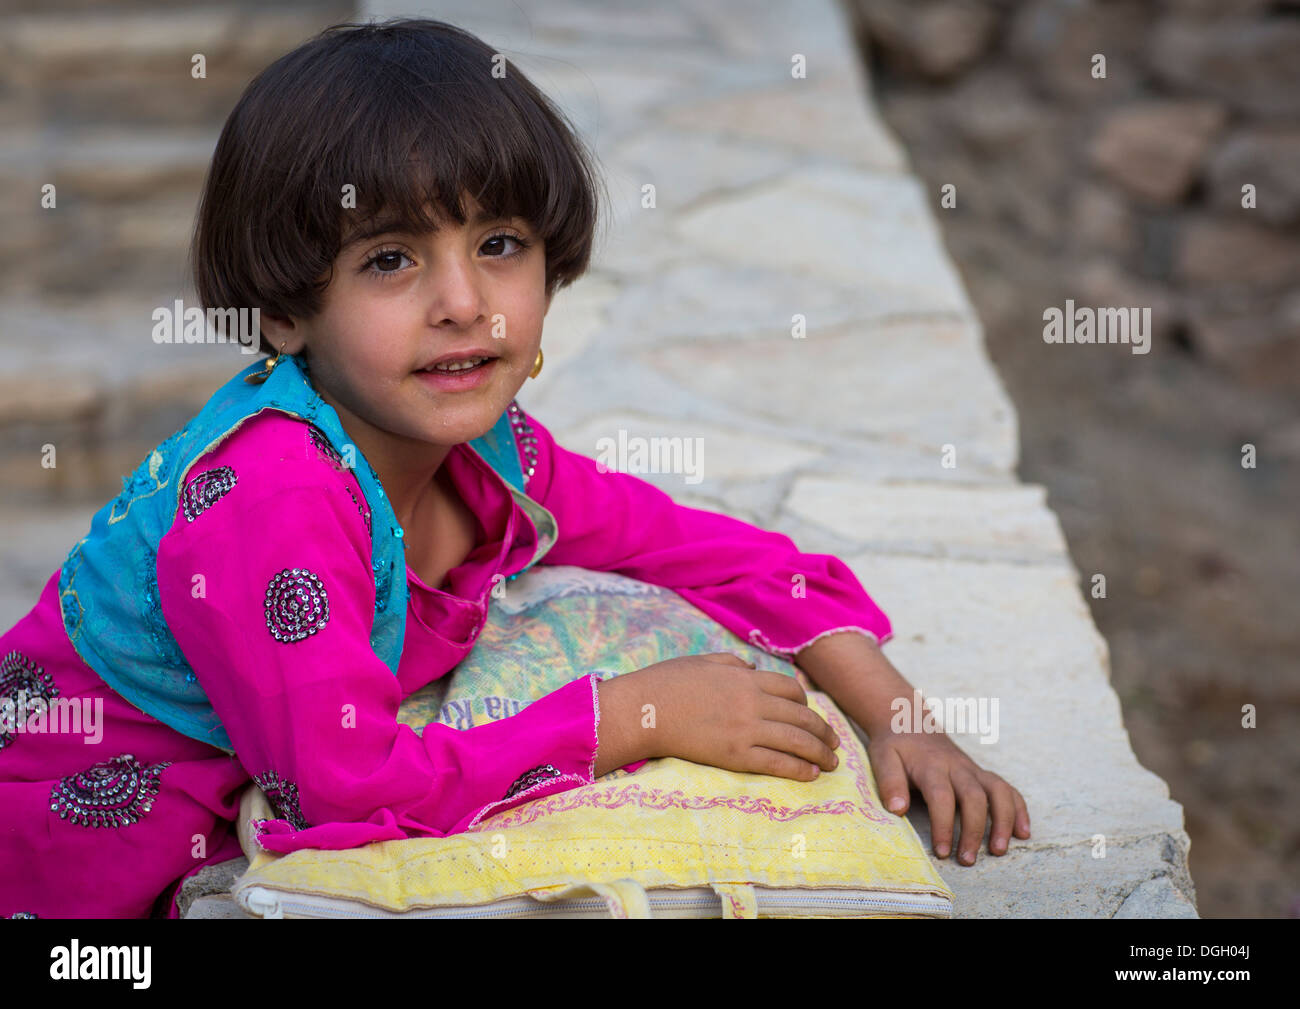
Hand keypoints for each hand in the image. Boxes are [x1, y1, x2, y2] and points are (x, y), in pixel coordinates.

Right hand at [630, 652, 840, 780]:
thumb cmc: (667, 683)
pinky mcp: (735, 755)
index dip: (806, 702)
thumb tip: (752, 668)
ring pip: (797, 741)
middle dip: (824, 732)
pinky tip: (812, 775)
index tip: (810, 713)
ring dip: (820, 753)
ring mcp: (746, 730)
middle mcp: (754, 702)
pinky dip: (800, 769)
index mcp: (746, 678)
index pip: (791, 689)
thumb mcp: (704, 661)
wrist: (645, 710)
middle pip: (802, 716)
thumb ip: (733, 663)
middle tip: (835, 743)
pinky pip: (778, 763)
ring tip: (833, 763)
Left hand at [866, 729, 1030, 864]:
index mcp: (931, 766)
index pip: (942, 797)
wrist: (911, 722)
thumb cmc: (895, 746)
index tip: (942, 851)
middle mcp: (957, 767)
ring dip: (1004, 821)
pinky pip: (1006, 789)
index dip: (944, 826)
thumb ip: (889, 782)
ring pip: (998, 792)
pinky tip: (1023, 832)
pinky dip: (1019, 809)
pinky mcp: (981, 774)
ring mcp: (973, 770)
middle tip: (968, 860)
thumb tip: (898, 809)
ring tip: (1000, 850)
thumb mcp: (883, 758)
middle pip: (974, 797)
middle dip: (974, 830)